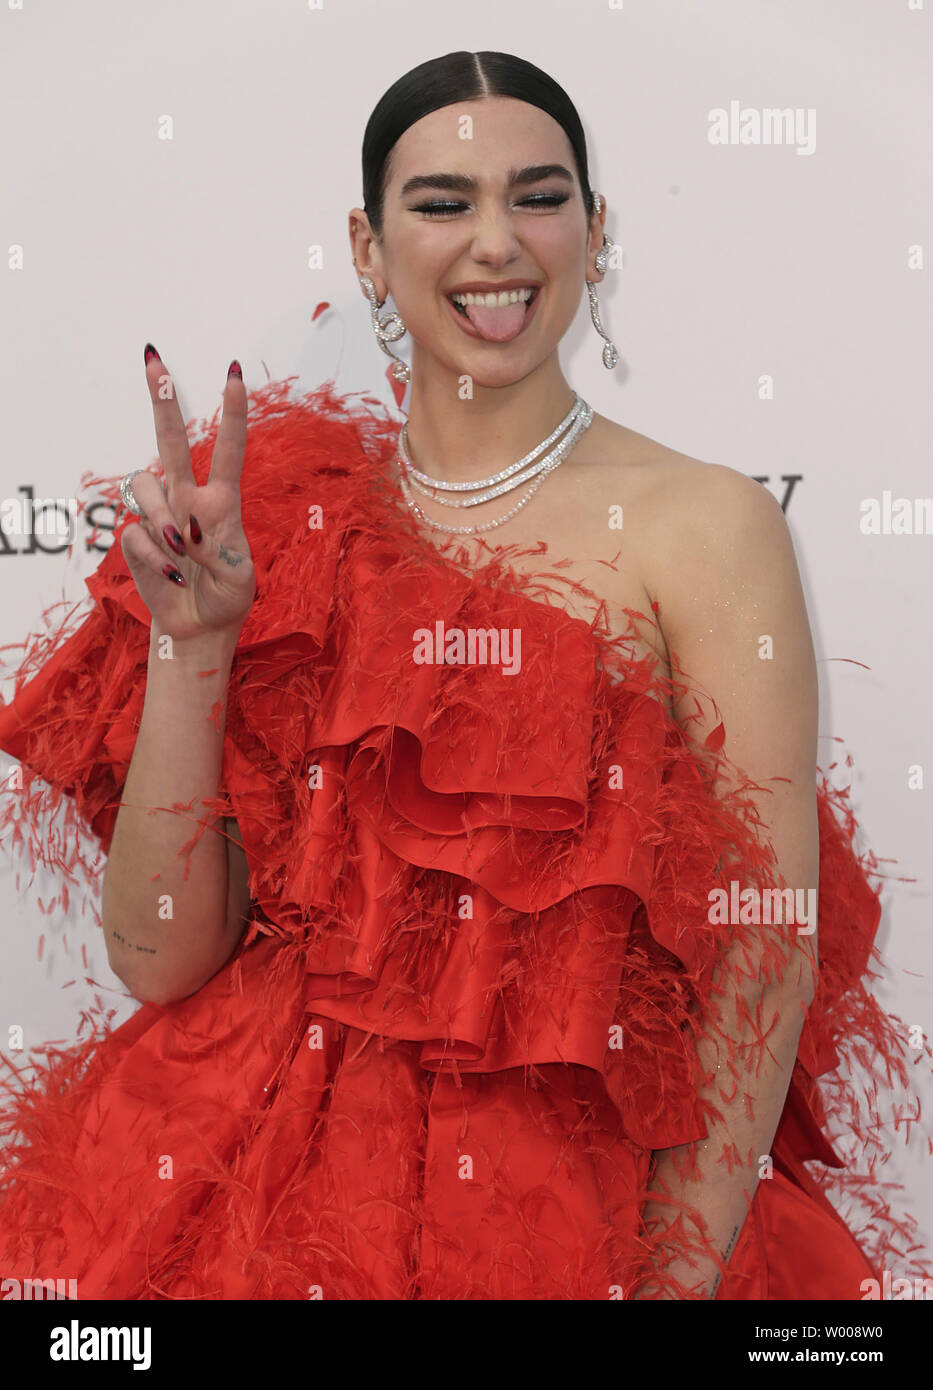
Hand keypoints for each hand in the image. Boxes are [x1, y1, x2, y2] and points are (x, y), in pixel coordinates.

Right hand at [120, 350, 256, 642]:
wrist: (201, 626)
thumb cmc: (228, 596)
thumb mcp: (240, 579)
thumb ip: (220, 553)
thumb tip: (188, 531)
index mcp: (222, 501)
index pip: (228, 450)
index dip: (233, 413)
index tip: (235, 373)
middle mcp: (188, 499)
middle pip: (171, 440)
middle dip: (162, 399)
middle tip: (153, 359)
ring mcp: (161, 517)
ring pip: (145, 486)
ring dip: (162, 518)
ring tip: (182, 551)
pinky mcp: (138, 539)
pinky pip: (136, 535)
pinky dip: (157, 558)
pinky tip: (173, 574)